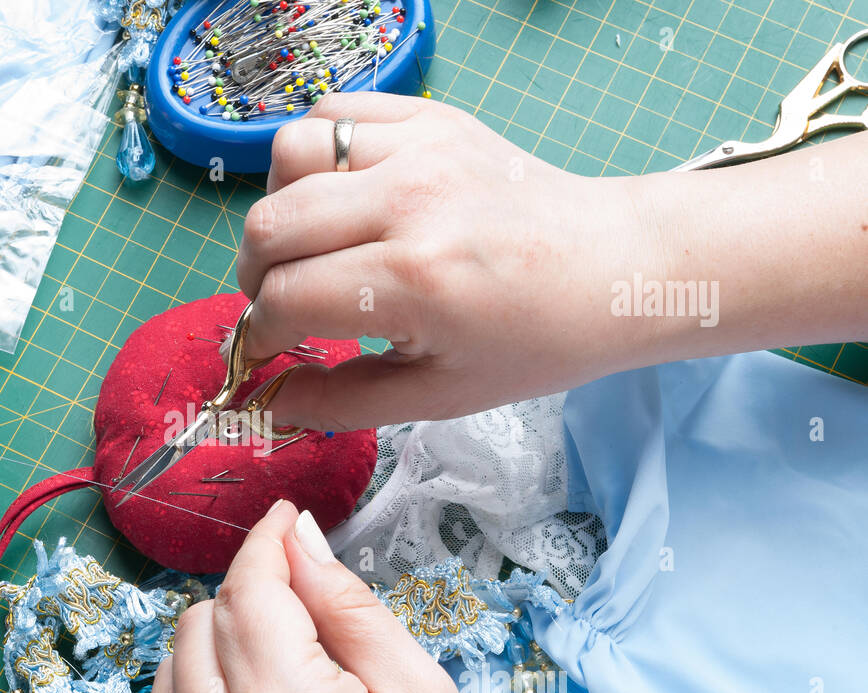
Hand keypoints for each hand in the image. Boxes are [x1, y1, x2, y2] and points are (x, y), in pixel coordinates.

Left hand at [147, 499, 495, 692]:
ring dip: (219, 648)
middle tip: (308, 623)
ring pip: (174, 664)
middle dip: (253, 598)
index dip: (268, 541)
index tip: (283, 521)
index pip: (251, 584)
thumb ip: (350, 608)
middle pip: (207, 616)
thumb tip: (301, 538)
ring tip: (282, 676)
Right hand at [236, 91, 663, 429]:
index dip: (259, 334)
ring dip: (278, 208)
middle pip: (270, 226)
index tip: (264, 352)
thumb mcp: (440, 395)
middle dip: (254, 277)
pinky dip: (313, 156)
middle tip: (279, 304)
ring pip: (290, 157)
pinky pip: (333, 113)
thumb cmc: (535, 341)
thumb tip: (268, 399)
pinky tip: (335, 198)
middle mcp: (408, 201)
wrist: (615, 267)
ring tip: (306, 246)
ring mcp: (419, 147)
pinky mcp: (430, 118)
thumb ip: (343, 402)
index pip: (285, 298)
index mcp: (413, 279)